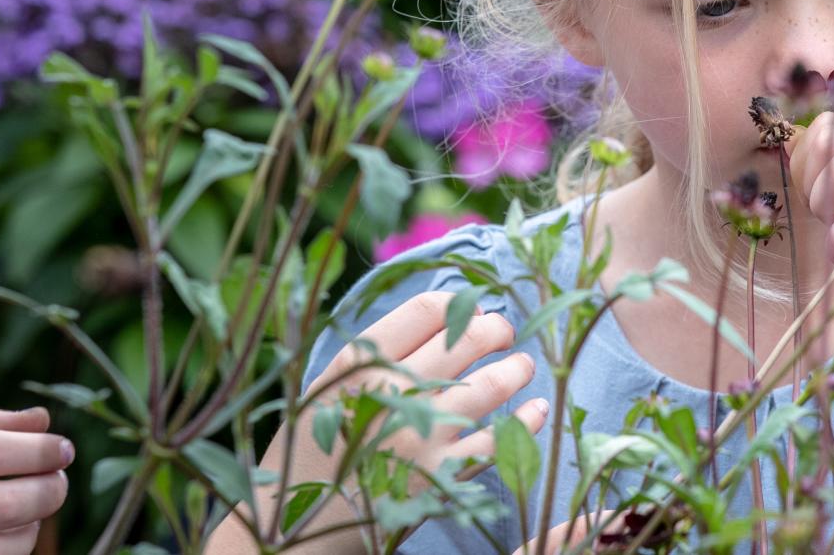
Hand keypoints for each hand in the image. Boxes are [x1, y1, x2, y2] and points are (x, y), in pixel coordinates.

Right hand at [206, 291, 550, 552]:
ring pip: (493, 384)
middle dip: (496, 328)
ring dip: (517, 368)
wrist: (297, 531)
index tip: (469, 308)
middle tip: (504, 332)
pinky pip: (500, 442)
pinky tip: (537, 408)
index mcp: (358, 364)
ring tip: (522, 365)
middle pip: (466, 338)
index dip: (458, 302)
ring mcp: (419, 436)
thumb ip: (374, 355)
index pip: (425, 308)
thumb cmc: (314, 453)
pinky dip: (527, 420)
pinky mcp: (441, 478)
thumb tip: (440, 314)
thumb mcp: (326, 391)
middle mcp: (391, 392)